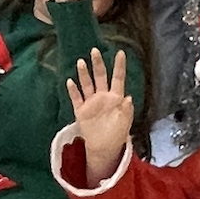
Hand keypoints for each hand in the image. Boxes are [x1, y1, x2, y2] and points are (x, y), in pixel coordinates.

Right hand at [67, 48, 134, 180]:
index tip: (121, 52)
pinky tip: (70, 81)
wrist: (104, 148)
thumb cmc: (117, 134)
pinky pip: (76, 98)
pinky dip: (73, 90)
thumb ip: (127, 110)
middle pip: (100, 76)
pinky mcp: (81, 111)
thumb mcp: (125, 122)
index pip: (118, 78)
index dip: (119, 66)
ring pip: (87, 84)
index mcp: (116, 97)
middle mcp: (103, 96)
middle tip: (94, 50)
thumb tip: (129, 98)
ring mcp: (91, 102)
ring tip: (80, 62)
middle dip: (97, 64)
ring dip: (83, 73)